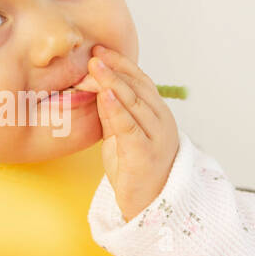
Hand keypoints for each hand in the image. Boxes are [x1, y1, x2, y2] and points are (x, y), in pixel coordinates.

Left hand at [89, 44, 179, 221]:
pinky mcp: (145, 153)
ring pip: (134, 103)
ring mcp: (155, 136)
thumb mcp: (119, 134)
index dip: (120, 64)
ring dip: (113, 82)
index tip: (99, 51)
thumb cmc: (133, 168)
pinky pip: (129, 127)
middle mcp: (161, 121)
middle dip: (114, 69)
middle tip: (94, 54)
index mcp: (156, 113)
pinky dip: (116, 109)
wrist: (147, 204)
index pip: (140, 81)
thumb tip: (95, 87)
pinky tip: (104, 95)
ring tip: (95, 67)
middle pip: (137, 88)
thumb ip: (111, 112)